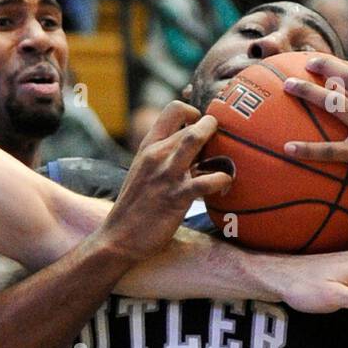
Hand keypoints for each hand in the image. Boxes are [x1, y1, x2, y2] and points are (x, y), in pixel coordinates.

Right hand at [96, 100, 232, 262]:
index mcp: (148, 146)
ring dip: (215, 138)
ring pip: (194, 139)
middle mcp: (156, 155)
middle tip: (227, 144)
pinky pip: (206, 181)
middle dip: (215, 129)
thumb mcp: (144, 173)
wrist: (118, 239)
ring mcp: (166, 175)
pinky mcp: (176, 197)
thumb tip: (194, 151)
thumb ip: (164, 157)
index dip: (196, 112)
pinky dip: (222, 179)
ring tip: (229, 153)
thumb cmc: (136, 208)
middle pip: (191, 123)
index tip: (204, 127)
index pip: (174, 109)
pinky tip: (225, 184)